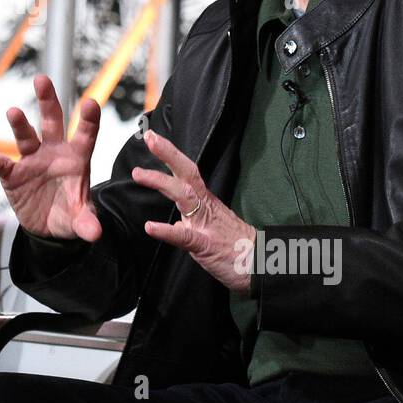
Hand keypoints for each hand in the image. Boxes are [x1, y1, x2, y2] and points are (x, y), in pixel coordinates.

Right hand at [0, 74, 102, 241]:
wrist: (48, 228)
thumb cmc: (70, 215)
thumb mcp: (81, 220)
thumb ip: (87, 223)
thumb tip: (94, 233)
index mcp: (76, 157)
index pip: (85, 134)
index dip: (89, 119)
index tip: (91, 102)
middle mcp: (53, 152)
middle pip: (52, 121)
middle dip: (48, 100)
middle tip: (42, 79)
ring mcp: (32, 160)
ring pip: (25, 136)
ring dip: (19, 124)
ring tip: (14, 112)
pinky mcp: (13, 174)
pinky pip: (2, 165)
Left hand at [133, 129, 256, 294]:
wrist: (263, 265)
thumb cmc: (238, 249)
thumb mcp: (212, 231)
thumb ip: (192, 225)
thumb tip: (176, 226)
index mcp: (206, 203)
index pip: (187, 173)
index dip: (171, 155)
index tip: (153, 138)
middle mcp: (205, 208)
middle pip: (187, 174)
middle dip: (168, 154)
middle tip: (149, 137)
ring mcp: (206, 225)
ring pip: (184, 196)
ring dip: (161, 182)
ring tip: (139, 174)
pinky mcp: (206, 246)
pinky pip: (184, 237)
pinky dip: (166, 231)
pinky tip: (150, 227)